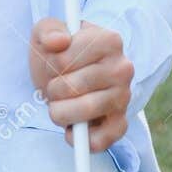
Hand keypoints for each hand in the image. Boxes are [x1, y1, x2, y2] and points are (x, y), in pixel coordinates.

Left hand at [28, 18, 134, 152]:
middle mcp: (123, 68)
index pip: (63, 60)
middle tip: (56, 86)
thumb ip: (48, 30)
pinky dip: (78, 139)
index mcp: (110, 40)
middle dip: (52, 90)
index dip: (49, 65)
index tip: (54, 62)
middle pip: (70, 87)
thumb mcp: (47, 32)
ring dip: (59, 113)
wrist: (68, 76)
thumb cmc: (58, 53)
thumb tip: (58, 42)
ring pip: (82, 112)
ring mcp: (124, 97)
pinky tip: (73, 127)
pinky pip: (98, 141)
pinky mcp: (121, 124)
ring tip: (60, 104)